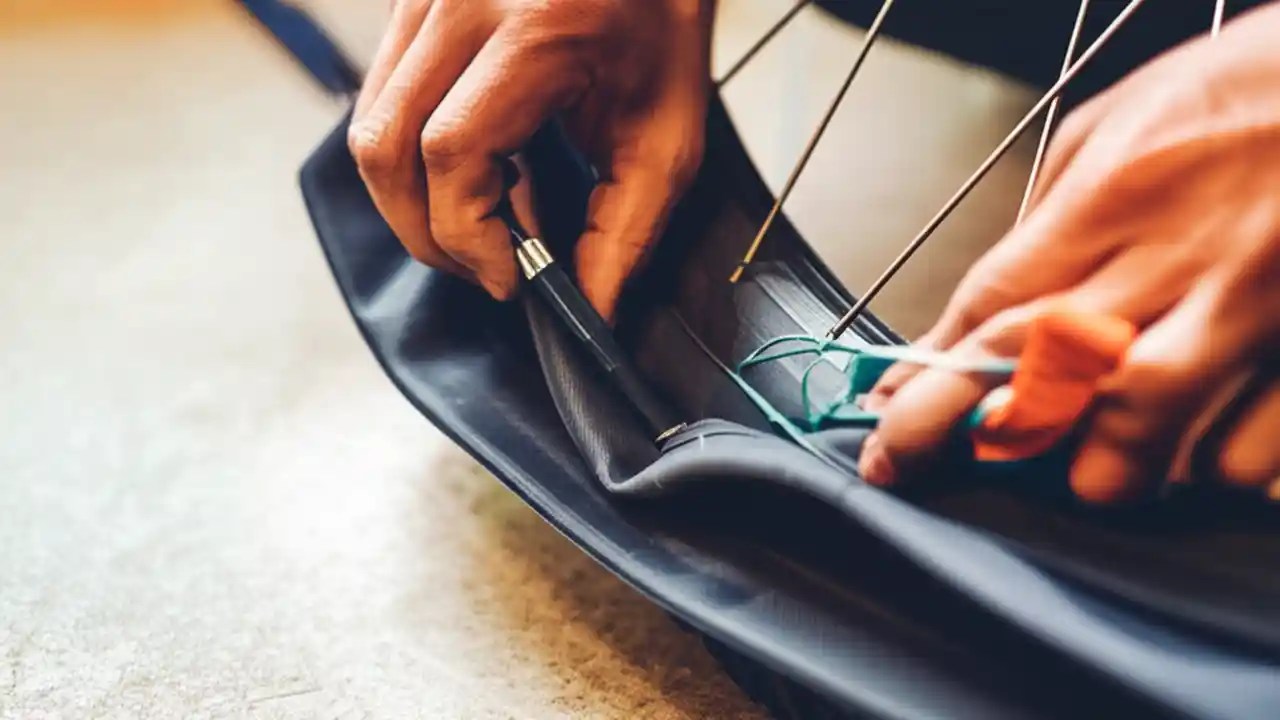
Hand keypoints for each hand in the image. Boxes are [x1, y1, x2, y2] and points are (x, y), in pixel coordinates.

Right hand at [348, 0, 712, 320]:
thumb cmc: (660, 27)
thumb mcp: (666, 137)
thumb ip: (625, 232)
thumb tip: (587, 308)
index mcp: (532, 30)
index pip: (451, 152)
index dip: (466, 235)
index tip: (509, 277)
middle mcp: (460, 1)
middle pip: (386, 147)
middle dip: (427, 232)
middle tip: (487, 265)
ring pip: (371, 126)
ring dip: (412, 198)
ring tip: (482, 221)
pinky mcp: (411, 1)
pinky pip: (381, 97)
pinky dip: (411, 154)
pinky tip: (472, 168)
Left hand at [859, 4, 1279, 502]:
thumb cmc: (1258, 82)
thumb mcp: (1118, 119)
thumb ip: (1051, 216)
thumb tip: (999, 297)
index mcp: (1116, 199)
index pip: (987, 313)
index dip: (922, 379)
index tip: (888, 413)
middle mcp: (1174, 266)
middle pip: (1034, 387)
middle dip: (956, 435)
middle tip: (918, 453)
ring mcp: (1249, 321)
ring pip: (1135, 449)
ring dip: (1091, 464)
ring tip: (1078, 448)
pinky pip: (1242, 460)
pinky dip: (1206, 464)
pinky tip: (1192, 441)